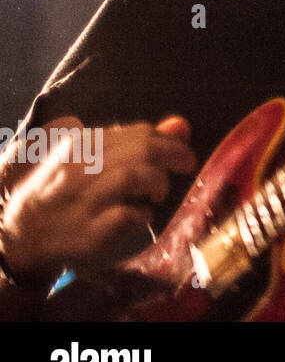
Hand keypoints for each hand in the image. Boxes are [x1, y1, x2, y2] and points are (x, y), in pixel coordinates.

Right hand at [0, 115, 196, 282]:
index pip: (137, 133)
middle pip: (139, 152)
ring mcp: (80, 201)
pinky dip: (142, 215)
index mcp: (80, 145)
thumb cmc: (62, 191)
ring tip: (157, 194)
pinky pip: (124, 216)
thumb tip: (180, 126)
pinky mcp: (86, 233)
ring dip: (157, 183)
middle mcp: (78, 169)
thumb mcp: (89, 157)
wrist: (20, 235)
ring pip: (131, 177)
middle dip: (173, 156)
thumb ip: (134, 141)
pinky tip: (142, 216)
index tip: (183, 152)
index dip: (169, 141)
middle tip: (187, 166)